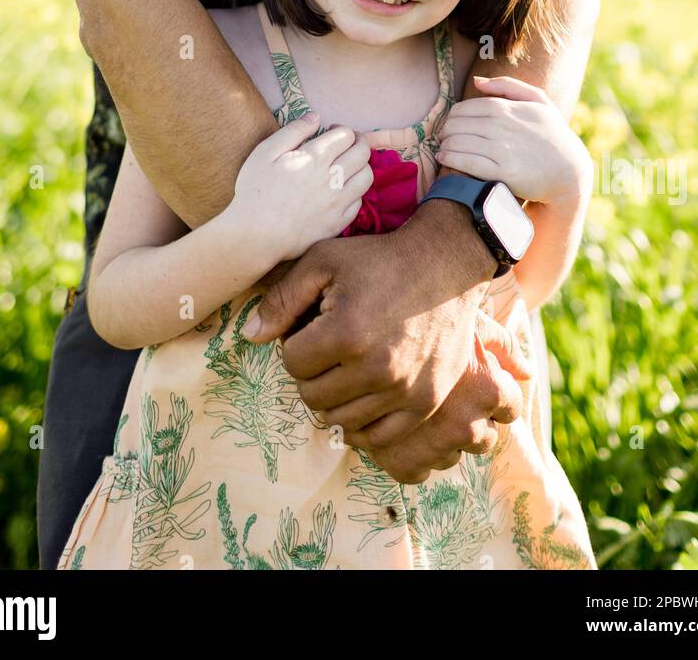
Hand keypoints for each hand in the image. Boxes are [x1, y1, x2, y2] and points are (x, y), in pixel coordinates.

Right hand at [229, 114, 372, 262]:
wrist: (255, 236)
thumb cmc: (255, 191)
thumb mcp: (266, 152)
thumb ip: (293, 130)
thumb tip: (316, 116)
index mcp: (315, 157)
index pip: (346, 135)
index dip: (341, 129)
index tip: (332, 131)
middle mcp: (333, 178)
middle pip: (363, 153)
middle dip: (358, 142)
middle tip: (346, 144)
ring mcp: (338, 203)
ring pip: (367, 177)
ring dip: (361, 166)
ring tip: (347, 165)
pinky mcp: (338, 223)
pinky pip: (359, 202)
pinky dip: (355, 191)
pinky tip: (341, 190)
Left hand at [241, 198, 533, 478]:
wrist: (446, 265)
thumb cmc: (379, 260)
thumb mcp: (324, 261)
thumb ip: (282, 299)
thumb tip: (250, 337)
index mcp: (348, 333)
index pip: (292, 363)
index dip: (297, 342)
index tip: (315, 325)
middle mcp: (378, 370)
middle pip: (312, 397)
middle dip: (313, 371)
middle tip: (331, 346)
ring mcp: (405, 391)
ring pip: (341, 420)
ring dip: (336, 396)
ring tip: (349, 365)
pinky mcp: (426, 404)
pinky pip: (377, 438)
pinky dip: (363, 422)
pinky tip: (364, 395)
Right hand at [338, 327, 531, 482]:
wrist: (370, 314)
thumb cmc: (424, 316)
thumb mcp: (466, 320)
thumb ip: (501, 344)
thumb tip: (526, 372)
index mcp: (488, 387)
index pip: (510, 406)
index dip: (496, 394)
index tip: (477, 386)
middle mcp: (467, 421)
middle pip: (484, 438)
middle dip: (469, 420)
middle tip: (446, 399)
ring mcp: (434, 444)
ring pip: (451, 455)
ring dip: (440, 439)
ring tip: (420, 412)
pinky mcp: (402, 462)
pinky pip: (418, 471)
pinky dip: (410, 455)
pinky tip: (399, 428)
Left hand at [435, 75, 592, 206]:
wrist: (569, 171)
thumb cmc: (552, 133)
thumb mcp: (538, 101)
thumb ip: (507, 85)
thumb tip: (476, 82)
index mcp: (507, 108)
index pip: (465, 108)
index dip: (452, 115)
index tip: (450, 122)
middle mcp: (502, 127)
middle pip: (457, 125)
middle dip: (445, 130)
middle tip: (443, 136)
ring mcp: (502, 150)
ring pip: (458, 143)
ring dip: (445, 144)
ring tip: (443, 147)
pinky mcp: (503, 172)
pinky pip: (467, 163)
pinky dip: (451, 158)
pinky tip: (445, 157)